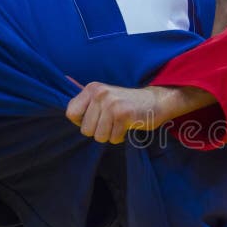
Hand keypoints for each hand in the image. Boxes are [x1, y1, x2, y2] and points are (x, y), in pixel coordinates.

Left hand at [66, 82, 216, 143]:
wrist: (156, 101)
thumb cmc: (127, 103)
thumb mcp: (104, 97)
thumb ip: (87, 105)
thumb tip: (70, 115)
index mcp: (92, 88)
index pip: (71, 113)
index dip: (82, 122)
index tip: (96, 119)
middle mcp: (100, 94)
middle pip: (85, 129)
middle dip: (99, 131)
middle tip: (112, 122)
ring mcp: (112, 104)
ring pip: (99, 136)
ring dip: (110, 135)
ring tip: (119, 124)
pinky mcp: (124, 114)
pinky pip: (113, 138)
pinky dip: (120, 137)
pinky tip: (127, 126)